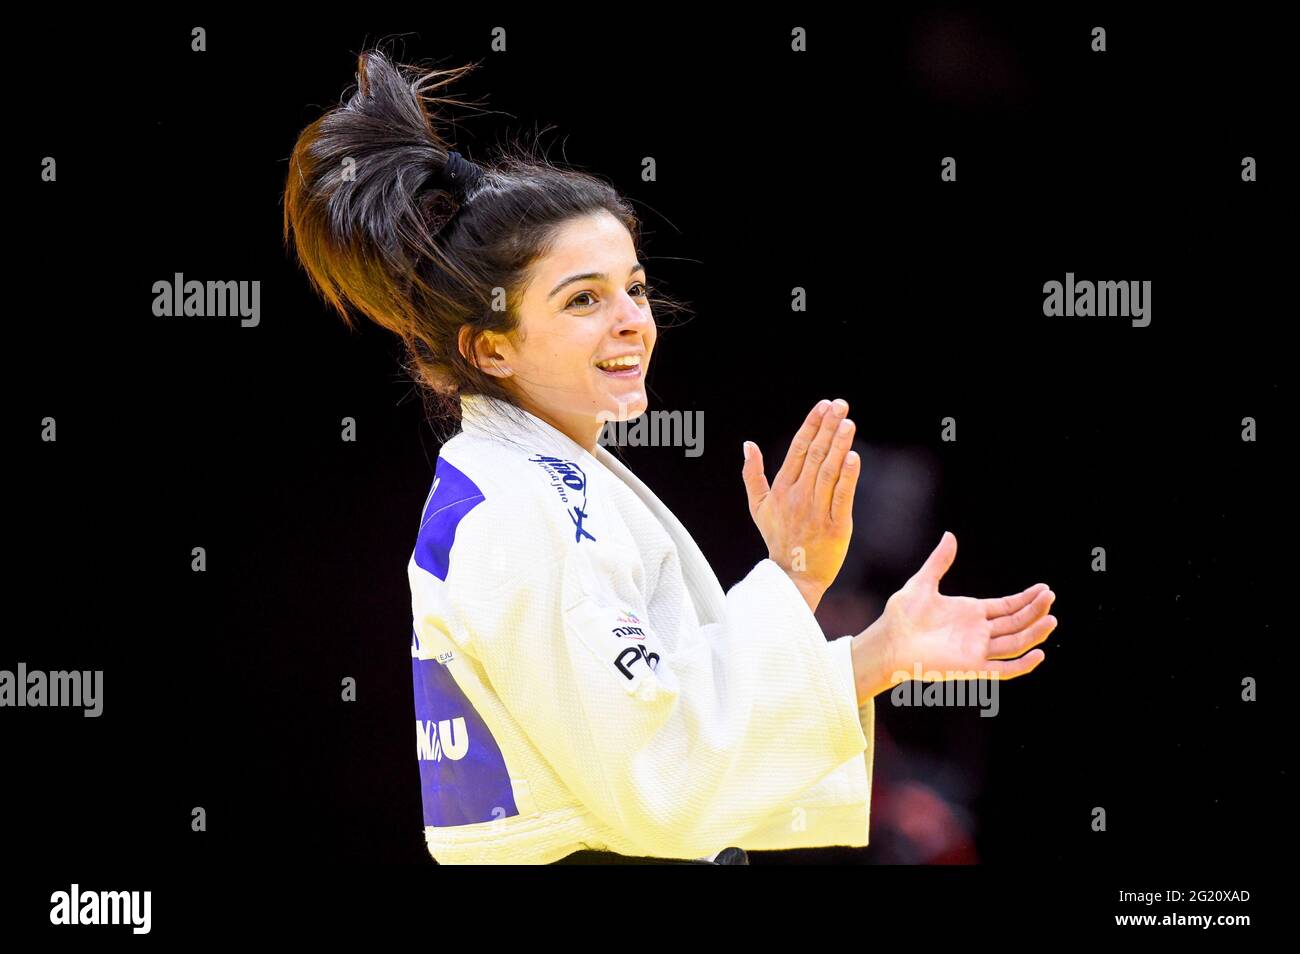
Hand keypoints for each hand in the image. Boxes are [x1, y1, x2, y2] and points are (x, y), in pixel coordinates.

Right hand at [741, 398, 859, 610]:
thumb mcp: (758, 507)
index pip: (797, 449)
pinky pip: (842, 497)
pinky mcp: (836, 526)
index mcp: (781, 489)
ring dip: (838, 445)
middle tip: (840, 405)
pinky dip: (847, 477)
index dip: (811, 425)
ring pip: (828, 472)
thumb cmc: (778, 537)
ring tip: (848, 423)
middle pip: (814, 455)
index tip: (824, 406)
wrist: (793, 576)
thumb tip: (747, 444)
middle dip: (828, 427)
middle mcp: (798, 497)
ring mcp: (817, 511)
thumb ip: (752, 475)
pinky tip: (853, 457)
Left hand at [864, 531, 1056, 690]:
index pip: (1006, 607)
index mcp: (970, 612)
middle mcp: (977, 632)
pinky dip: (1022, 665)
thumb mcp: (923, 582)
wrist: (888, 641)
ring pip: (1014, 643)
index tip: (1044, 589)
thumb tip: (950, 535)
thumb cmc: (901, 615)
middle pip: (1015, 623)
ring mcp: (976, 650)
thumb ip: (939, 561)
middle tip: (1051, 597)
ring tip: (1052, 619)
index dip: (1026, 599)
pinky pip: (1003, 670)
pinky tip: (1039, 653)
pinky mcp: (971, 667)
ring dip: (1034, 633)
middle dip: (1034, 611)